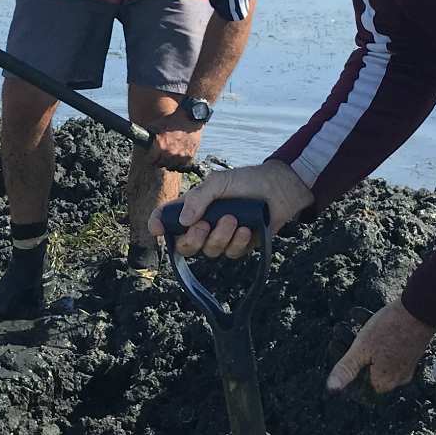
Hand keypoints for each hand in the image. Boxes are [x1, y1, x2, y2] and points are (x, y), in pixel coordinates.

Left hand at [148, 116, 203, 169]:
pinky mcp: (189, 157)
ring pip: (171, 167)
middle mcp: (169, 153)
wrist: (189, 118)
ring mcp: (180, 156)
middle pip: (160, 165)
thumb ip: (149, 134)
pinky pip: (182, 165)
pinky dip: (179, 163)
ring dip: (168, 163)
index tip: (150, 156)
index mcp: (159, 146)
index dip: (149, 157)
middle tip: (159, 157)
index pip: (150, 160)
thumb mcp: (156, 125)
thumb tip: (142, 138)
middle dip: (158, 160)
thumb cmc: (172, 120)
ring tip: (168, 158)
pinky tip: (178, 158)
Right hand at [153, 160, 312, 259]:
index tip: (157, 230)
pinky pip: (231, 253)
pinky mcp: (240, 245)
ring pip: (209, 251)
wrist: (279, 189)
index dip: (158, 225)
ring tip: (235, 219)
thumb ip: (199, 198)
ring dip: (220, 237)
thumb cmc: (247, 181)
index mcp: (194, 207)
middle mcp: (204, 224)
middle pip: (185, 246)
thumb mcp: (218, 182)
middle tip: (204, 225)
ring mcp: (222, 237)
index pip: (168, 219)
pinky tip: (247, 229)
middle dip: (193, 240)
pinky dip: (237, 242)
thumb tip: (185, 221)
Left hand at [327, 301, 435, 393]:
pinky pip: (386, 351)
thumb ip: (346, 369)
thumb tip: (331, 389)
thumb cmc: (390, 328)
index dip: (346, 372)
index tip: (336, 349)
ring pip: (375, 359)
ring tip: (350, 325)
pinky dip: (374, 340)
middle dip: (351, 353)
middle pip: (366, 372)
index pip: (358, 388)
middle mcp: (397, 378)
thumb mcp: (361, 348)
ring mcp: (405, 366)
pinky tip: (365, 322)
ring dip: (360, 343)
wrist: (420, 307)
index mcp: (384, 382)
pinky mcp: (409, 352)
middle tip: (340, 334)